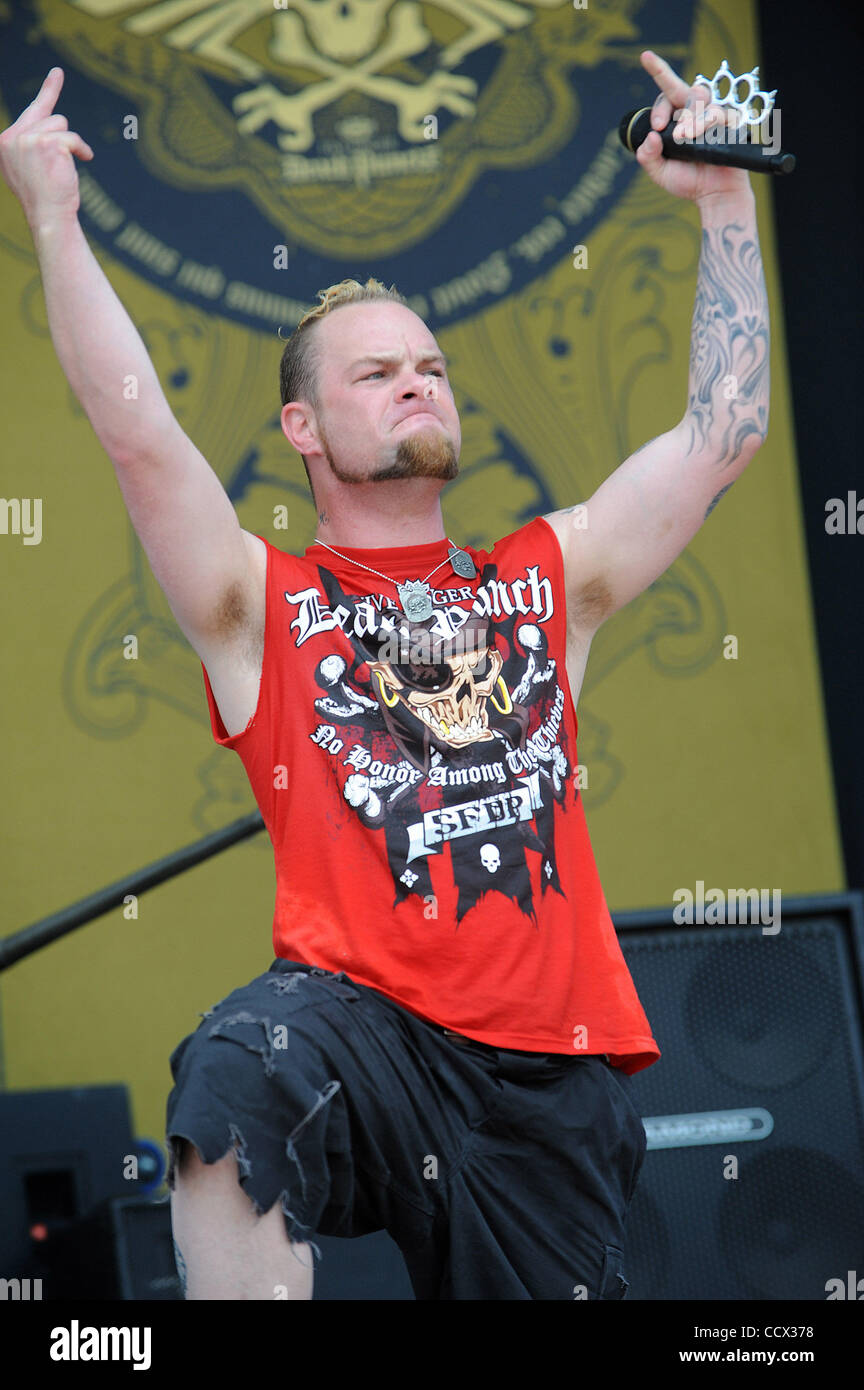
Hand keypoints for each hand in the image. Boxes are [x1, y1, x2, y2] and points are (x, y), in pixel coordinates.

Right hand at [0, 68, 92, 227]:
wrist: (49, 216)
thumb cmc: (43, 196)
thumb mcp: (27, 166)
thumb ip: (30, 143)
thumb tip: (50, 122)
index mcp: (4, 142)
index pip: (30, 112)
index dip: (49, 92)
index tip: (58, 73)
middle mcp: (11, 137)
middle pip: (50, 118)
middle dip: (62, 138)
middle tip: (59, 164)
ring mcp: (27, 139)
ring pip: (61, 124)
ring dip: (69, 145)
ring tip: (63, 168)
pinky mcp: (47, 143)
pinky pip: (72, 137)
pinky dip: (81, 149)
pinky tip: (82, 161)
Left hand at [636, 50, 752, 205]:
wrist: (713, 195)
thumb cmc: (689, 181)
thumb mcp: (660, 172)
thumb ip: (648, 156)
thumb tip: (650, 136)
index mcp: (677, 120)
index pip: (666, 97)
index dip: (660, 107)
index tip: (657, 126)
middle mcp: (695, 113)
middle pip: (682, 89)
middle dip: (671, 107)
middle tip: (670, 132)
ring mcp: (712, 115)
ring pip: (700, 97)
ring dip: (689, 116)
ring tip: (686, 137)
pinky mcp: (729, 121)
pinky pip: (718, 111)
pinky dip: (706, 121)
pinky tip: (697, 134)